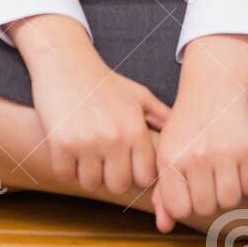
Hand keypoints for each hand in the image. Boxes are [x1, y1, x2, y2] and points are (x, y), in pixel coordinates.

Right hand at [9, 14, 170, 194]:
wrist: (65, 61)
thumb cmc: (104, 82)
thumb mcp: (139, 95)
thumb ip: (162, 119)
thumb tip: (187, 140)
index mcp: (135, 129)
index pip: (144, 178)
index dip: (135, 175)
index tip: (126, 164)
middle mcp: (114, 137)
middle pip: (118, 185)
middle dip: (110, 176)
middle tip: (103, 159)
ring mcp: (86, 142)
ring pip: (90, 182)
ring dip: (86, 172)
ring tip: (85, 151)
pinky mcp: (60, 143)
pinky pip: (64, 174)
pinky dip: (64, 165)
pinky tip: (68, 147)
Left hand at [153, 34, 247, 232]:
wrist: (212, 89)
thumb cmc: (186, 126)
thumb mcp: (167, 153)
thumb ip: (163, 192)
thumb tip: (164, 227)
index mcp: (170, 158)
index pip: (178, 208)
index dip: (184, 205)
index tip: (186, 191)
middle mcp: (195, 156)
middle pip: (204, 208)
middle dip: (206, 200)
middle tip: (204, 181)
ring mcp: (223, 152)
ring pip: (229, 201)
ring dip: (226, 194)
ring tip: (220, 175)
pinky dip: (244, 181)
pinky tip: (235, 165)